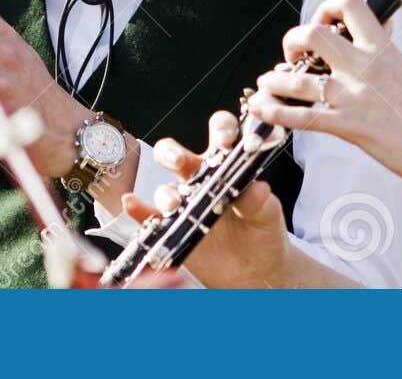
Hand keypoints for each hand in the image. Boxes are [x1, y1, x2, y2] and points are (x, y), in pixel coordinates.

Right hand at [119, 111, 292, 287]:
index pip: (220, 133)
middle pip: (177, 154)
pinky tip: (132, 204)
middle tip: (180, 161)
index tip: (224, 142)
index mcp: (227, 164)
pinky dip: (139, 210)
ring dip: (164, 193)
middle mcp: (201, 178)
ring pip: (164, 188)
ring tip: (174, 204)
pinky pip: (150, 216)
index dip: (220, 130)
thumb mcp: (268, 214)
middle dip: (173, 152)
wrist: (256, 271)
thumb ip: (261, 201)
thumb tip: (258, 189)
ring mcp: (184, 202)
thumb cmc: (263, 232)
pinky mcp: (173, 227)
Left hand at [244, 0, 401, 201]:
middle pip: (314, 34)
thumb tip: (377, 37)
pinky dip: (277, 113)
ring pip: (299, 79)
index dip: (328, 6)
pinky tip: (264, 111)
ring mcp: (355, 98)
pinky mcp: (350, 129)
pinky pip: (303, 118)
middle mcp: (365, 67)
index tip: (322, 20)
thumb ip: (387, 55)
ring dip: (274, 80)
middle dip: (294, 40)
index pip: (351, 6)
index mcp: (384, 49)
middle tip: (293, 53)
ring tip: (266, 83)